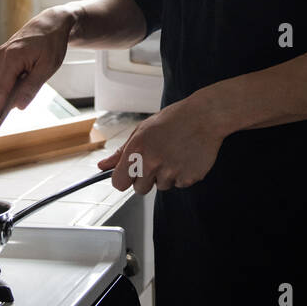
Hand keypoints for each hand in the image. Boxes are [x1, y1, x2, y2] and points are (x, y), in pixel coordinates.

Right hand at [0, 6, 78, 127]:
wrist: (50, 24)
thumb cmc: (52, 44)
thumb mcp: (48, 68)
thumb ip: (31, 87)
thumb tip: (18, 106)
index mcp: (12, 59)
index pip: (0, 91)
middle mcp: (0, 57)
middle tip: (23, 98)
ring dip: (3, 93)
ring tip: (27, 82)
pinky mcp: (0, 57)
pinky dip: (5, 85)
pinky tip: (22, 78)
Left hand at [96, 88, 227, 193]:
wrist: (204, 116)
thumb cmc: (173, 120)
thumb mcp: (142, 130)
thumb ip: (121, 152)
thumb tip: (102, 166)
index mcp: (137, 150)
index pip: (119, 183)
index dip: (124, 179)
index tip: (129, 174)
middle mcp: (152, 163)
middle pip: (140, 189)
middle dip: (146, 177)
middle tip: (157, 158)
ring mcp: (171, 172)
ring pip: (161, 186)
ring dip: (165, 175)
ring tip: (174, 154)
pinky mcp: (188, 178)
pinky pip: (179, 185)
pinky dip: (182, 175)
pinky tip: (186, 157)